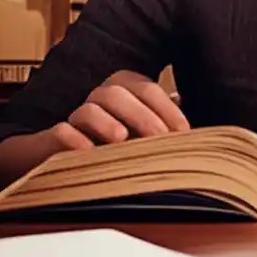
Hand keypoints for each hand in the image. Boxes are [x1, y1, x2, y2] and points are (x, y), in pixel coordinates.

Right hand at [47, 70, 190, 149]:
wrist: (65, 168)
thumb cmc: (114, 151)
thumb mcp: (145, 140)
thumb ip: (167, 132)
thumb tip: (202, 135)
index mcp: (122, 95)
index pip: (144, 88)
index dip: (166, 106)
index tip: (184, 131)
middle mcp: (98, 103)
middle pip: (117, 92)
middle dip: (142, 114)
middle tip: (160, 137)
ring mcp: (74, 121)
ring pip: (89, 108)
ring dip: (107, 121)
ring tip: (122, 139)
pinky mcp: (53, 142)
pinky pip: (60, 132)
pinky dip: (73, 138)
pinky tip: (88, 151)